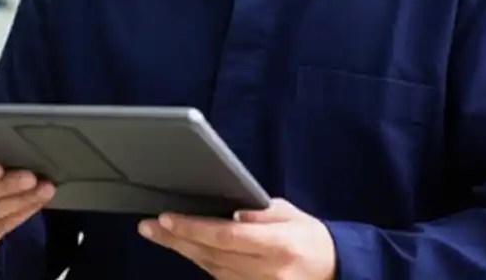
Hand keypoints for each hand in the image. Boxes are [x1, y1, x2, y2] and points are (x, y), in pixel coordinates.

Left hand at [138, 199, 335, 279]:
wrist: (336, 272)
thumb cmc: (311, 238)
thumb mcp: (292, 216)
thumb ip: (261, 213)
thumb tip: (234, 212)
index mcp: (278, 246)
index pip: (226, 237)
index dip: (193, 228)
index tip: (167, 218)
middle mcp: (267, 271)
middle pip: (212, 255)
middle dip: (177, 238)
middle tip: (149, 225)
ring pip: (212, 269)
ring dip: (184, 251)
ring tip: (159, 233)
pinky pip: (221, 279)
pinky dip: (202, 263)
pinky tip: (185, 249)